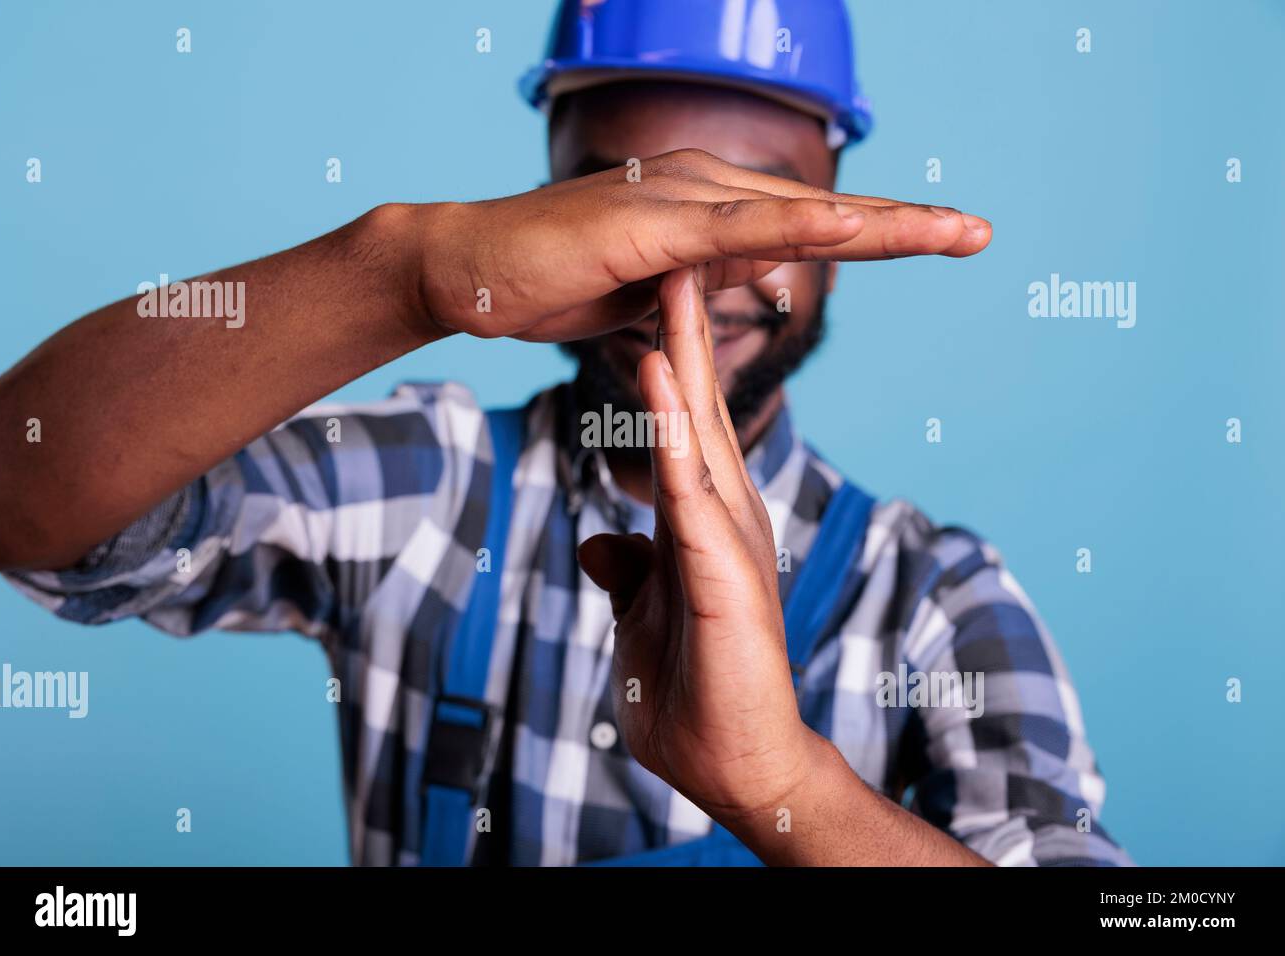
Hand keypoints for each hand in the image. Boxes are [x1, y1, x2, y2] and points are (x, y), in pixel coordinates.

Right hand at [409, 148, 990, 344]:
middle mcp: (703, 191)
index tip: (947, 243)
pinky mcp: (645, 224)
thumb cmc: (555, 283)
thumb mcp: (652, 292)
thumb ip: (708, 282)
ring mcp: (676, 200)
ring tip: (949, 232)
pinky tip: (851, 229)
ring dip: (877, 223)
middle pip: (823, 213)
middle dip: (907, 225)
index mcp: (709, 211)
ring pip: (794, 212)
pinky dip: (796, 228)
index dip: (883, 235)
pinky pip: (733, 227)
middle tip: (981, 234)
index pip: (812, 226)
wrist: (471, 272)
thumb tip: (754, 283)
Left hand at [577, 266, 822, 820]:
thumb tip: (604, 542)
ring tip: (671, 271)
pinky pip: (689, 488)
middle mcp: (727, 512)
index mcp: (708, 516)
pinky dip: (669, 428)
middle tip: (673, 237)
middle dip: (681, 319)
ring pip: (698, 427)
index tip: (644, 284)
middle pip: (696, 400)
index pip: (682, 417)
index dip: (664, 348)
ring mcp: (730, 537)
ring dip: (681, 349)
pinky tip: (654, 373)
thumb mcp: (650, 614)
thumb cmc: (699, 693)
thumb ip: (633, 571)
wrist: (742, 767)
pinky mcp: (724, 574)